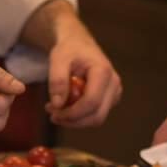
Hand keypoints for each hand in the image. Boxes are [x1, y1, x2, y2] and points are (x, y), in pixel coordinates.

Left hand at [42, 10, 121, 127]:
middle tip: (52, 115)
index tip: (53, 111)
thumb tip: (57, 105)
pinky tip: (65, 108)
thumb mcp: (58, 58)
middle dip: (73, 120)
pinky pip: (95, 116)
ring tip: (55, 111)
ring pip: (96, 119)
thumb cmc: (69, 50)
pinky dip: (79, 117)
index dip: (72, 113)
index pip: (91, 102)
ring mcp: (114, 93)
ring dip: (74, 121)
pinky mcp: (110, 100)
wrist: (79, 45)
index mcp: (103, 72)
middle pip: (96, 116)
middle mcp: (114, 84)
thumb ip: (57, 80)